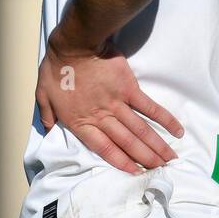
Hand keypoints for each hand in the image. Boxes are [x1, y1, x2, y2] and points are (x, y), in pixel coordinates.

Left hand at [35, 29, 183, 173]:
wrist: (76, 44)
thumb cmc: (57, 68)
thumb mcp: (42, 94)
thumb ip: (46, 115)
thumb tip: (49, 129)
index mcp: (81, 122)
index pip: (104, 148)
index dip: (120, 162)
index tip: (135, 173)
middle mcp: (102, 117)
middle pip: (127, 143)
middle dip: (145, 159)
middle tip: (160, 170)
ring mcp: (118, 103)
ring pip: (140, 130)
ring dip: (156, 146)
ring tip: (170, 159)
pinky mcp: (129, 88)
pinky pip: (149, 107)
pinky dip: (164, 119)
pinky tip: (176, 130)